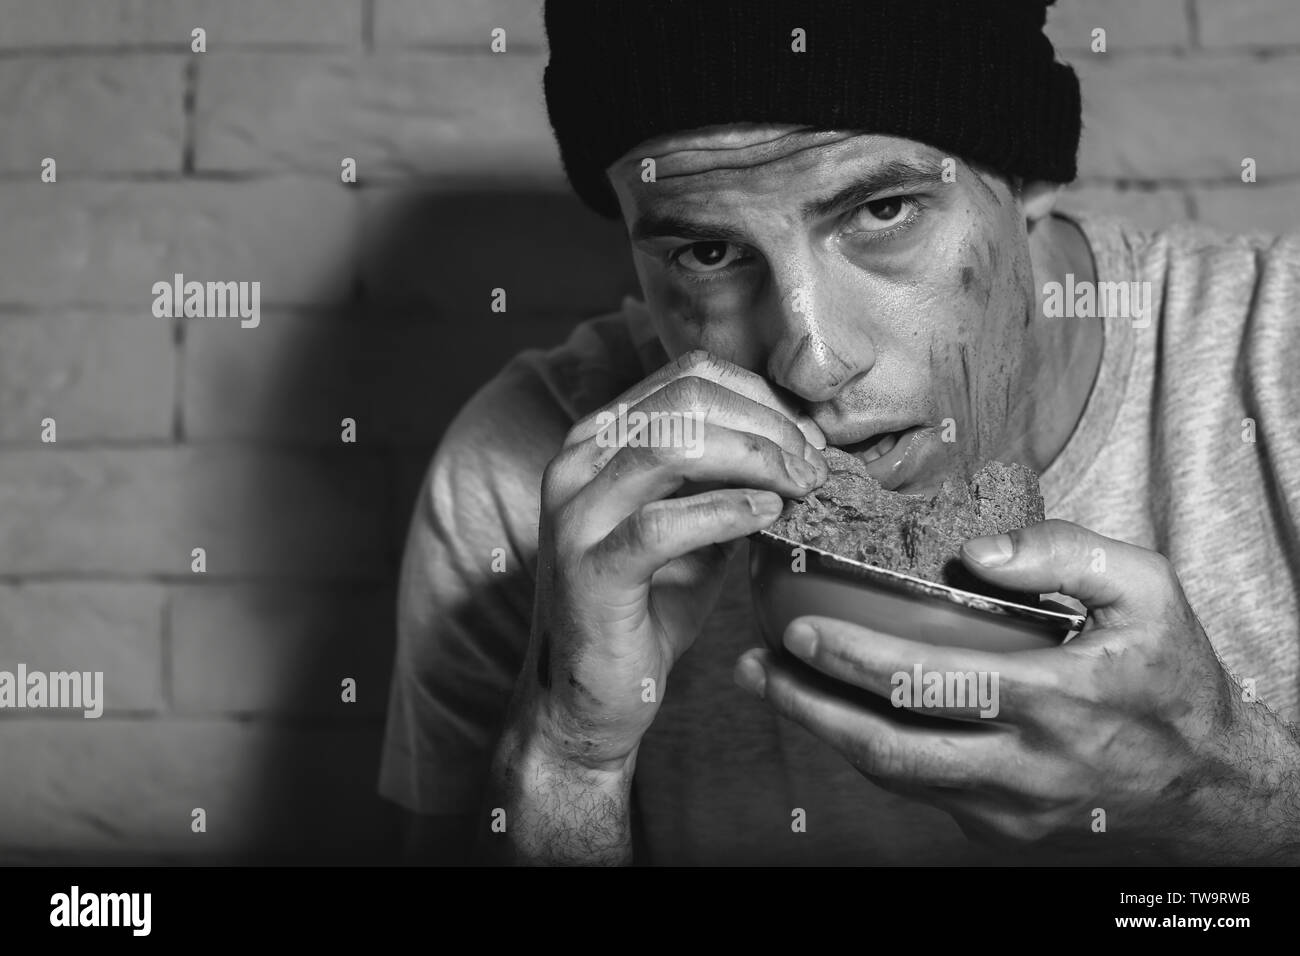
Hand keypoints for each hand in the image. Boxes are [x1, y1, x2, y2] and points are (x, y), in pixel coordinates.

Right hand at [527, 350, 827, 770]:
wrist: (587, 697)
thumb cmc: (645, 608)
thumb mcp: (691, 526)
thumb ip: (724, 479)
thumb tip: (799, 444)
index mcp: (597, 440)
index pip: (686, 377)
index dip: (759, 396)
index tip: (806, 436)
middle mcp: (576, 464)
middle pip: (685, 401)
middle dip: (766, 426)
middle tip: (813, 465)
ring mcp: (576, 516)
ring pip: (673, 447)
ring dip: (755, 459)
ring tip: (800, 487)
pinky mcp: (590, 570)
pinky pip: (664, 524)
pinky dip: (727, 511)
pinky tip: (767, 518)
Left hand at [734, 519, 1299, 862]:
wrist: (1206, 782)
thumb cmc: (1172, 674)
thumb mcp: (1149, 591)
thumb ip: (1066, 554)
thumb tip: (974, 551)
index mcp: (1059, 703)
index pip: (935, 684)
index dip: (857, 662)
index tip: (799, 629)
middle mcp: (1026, 768)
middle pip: (892, 749)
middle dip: (810, 709)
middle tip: (755, 667)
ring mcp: (1009, 809)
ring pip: (895, 778)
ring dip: (824, 733)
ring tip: (772, 686)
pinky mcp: (999, 830)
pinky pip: (917, 789)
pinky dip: (868, 749)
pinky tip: (832, 709)